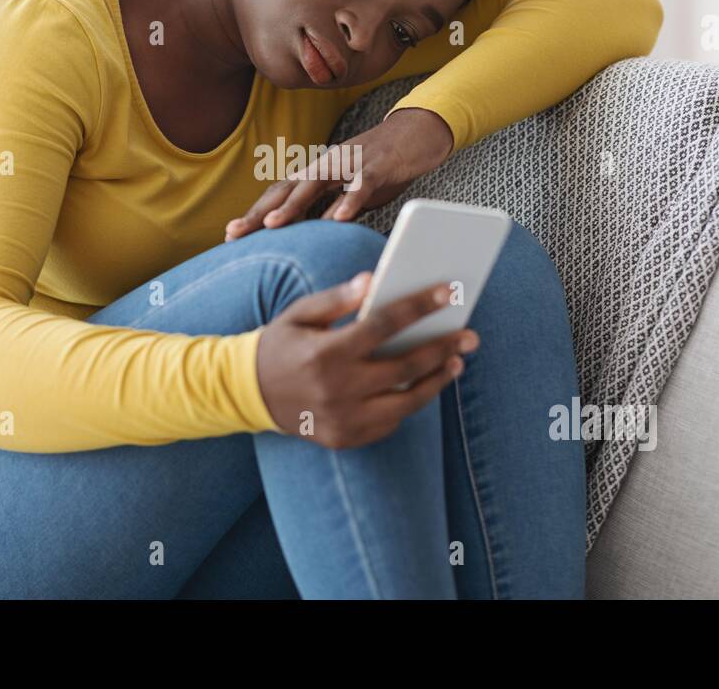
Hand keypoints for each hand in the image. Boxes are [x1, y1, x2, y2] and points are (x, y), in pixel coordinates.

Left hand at [224, 107, 453, 241]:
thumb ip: (331, 210)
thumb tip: (314, 236)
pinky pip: (360, 185)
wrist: (416, 133)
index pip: (280, 194)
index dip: (256, 214)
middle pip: (287, 189)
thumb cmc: (382, 167)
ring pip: (316, 183)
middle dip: (259, 212)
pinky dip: (349, 201)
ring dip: (293, 205)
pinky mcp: (377, 166)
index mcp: (318, 173)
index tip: (232, 235)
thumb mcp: (350, 192)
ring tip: (273, 226)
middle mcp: (327, 165)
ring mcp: (350, 164)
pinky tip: (339, 221)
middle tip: (234, 233)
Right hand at [255, 270, 479, 448]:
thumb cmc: (280, 344)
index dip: (419, 306)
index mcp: (326, 353)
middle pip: (405, 367)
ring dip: (437, 381)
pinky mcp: (345, 438)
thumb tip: (372, 279)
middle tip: (470, 335)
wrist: (247, 393)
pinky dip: (409, 402)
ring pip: (406, 403)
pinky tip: (424, 384)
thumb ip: (338, 299)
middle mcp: (336, 390)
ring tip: (456, 362)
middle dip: (443, 348)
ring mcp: (342, 420)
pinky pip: (390, 422)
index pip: (384, 325)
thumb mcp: (300, 313)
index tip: (448, 293)